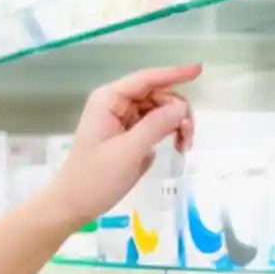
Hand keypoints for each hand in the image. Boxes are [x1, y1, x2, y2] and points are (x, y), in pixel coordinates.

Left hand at [49, 64, 200, 227]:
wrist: (75, 203)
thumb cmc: (95, 178)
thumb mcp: (128, 152)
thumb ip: (155, 126)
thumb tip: (181, 106)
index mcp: (108, 100)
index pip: (145, 80)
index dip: (173, 74)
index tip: (199, 70)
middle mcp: (115, 105)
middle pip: (157, 94)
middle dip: (177, 110)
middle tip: (187, 136)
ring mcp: (122, 119)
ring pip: (160, 110)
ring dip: (176, 123)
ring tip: (182, 146)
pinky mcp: (128, 135)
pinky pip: (156, 124)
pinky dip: (169, 132)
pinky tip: (176, 147)